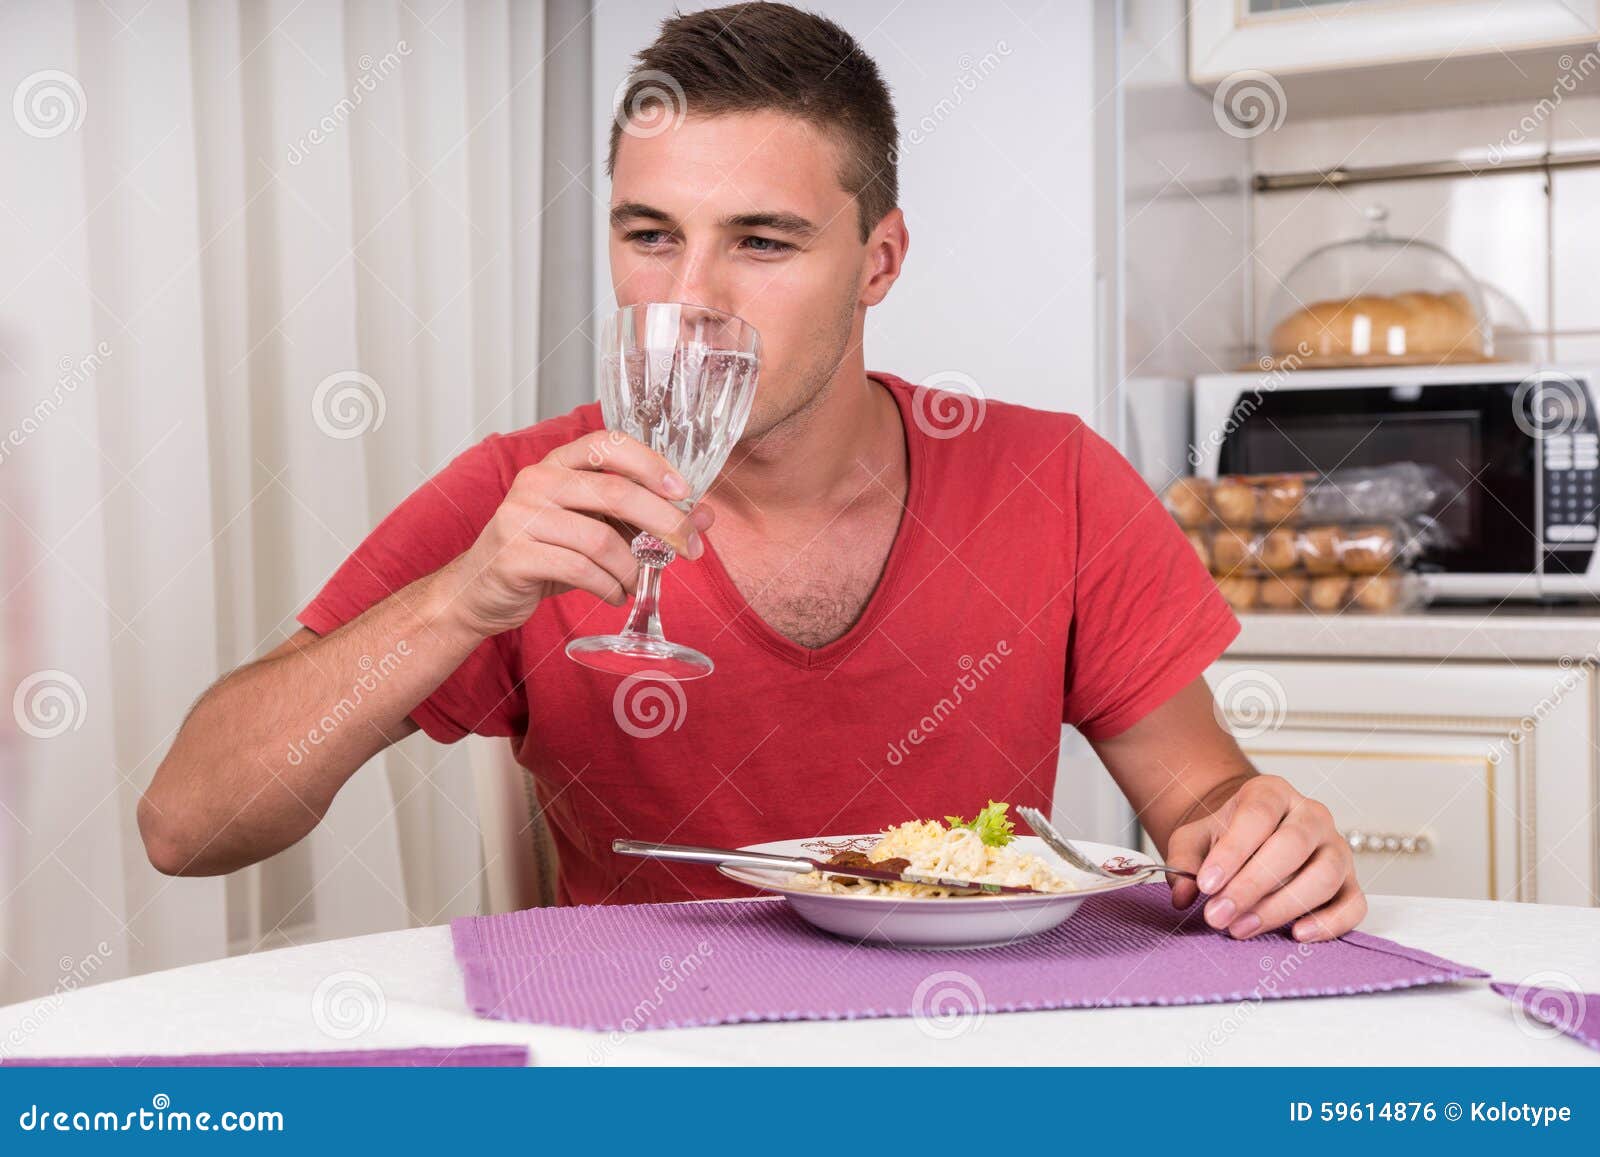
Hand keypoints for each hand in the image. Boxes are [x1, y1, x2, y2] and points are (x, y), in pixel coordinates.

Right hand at [437, 430, 713, 636]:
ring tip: (635, 582)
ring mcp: (521, 516)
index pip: (608, 444)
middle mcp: (537, 480)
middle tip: (690, 548)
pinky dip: (608, 587)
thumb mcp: (596, 529)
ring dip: (632, 567)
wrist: (480, 590)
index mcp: (558, 463)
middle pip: (615, 492)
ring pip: (600, 539)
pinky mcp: (515, 554)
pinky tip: (613, 595)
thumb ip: (643, 518)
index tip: (685, 493)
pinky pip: (580, 570)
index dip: (651, 464)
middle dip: (663, 522)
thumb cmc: (545, 553)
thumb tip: (705, 517)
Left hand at [1165, 774, 1364, 942]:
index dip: (1232, 852)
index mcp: (1272, 793)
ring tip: (1242, 928)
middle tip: (1218, 915)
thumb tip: (1183, 895)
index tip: (1206, 884)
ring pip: (1325, 875)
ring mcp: (1337, 848)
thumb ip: (1184, 860)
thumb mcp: (1196, 838)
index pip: (1257, 816)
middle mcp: (1311, 815)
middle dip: (1251, 885)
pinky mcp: (1351, 882)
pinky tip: (1297, 934)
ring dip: (1281, 907)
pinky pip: (1354, 904)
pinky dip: (1330, 923)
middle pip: (1292, 845)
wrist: (1253, 839)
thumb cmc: (1227, 837)